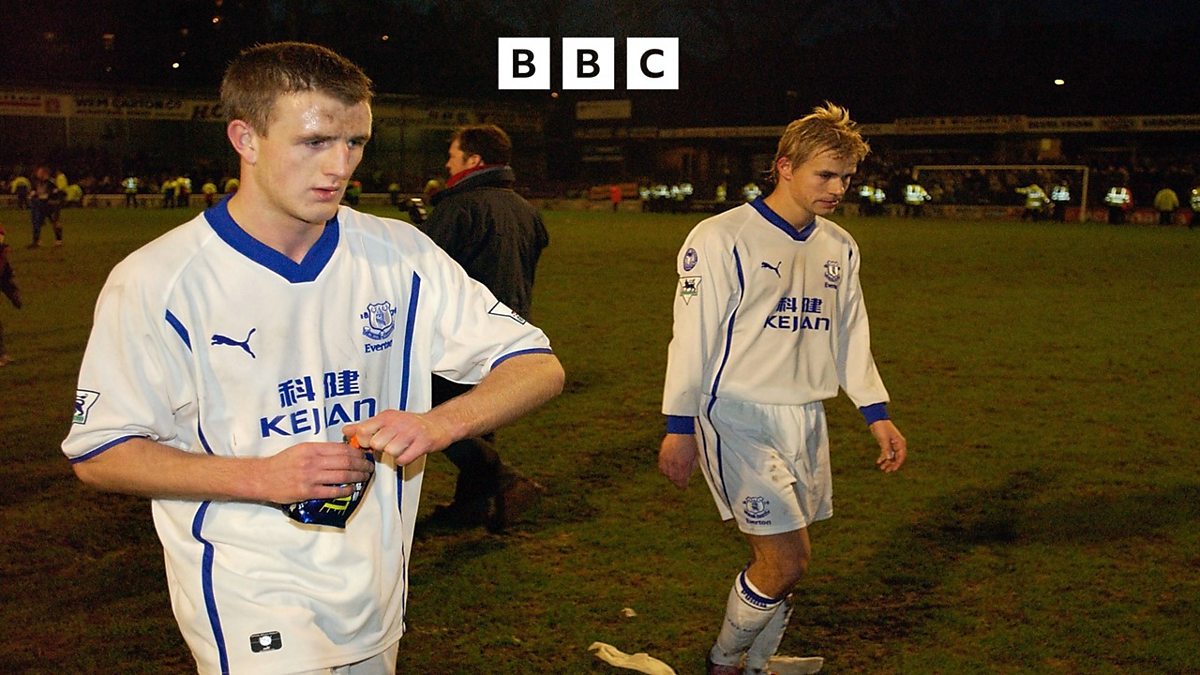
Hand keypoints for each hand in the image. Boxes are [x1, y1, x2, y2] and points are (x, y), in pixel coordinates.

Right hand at [260, 440, 374, 503]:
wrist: (262, 477)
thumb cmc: (282, 463)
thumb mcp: (301, 449)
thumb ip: (320, 450)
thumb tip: (342, 452)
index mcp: (312, 448)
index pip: (342, 449)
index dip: (357, 452)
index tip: (365, 455)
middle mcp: (312, 461)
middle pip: (346, 462)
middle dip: (362, 465)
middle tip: (370, 467)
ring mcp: (310, 477)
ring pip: (342, 476)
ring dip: (358, 477)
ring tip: (365, 477)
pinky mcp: (307, 492)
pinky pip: (332, 491)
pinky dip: (345, 490)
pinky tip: (352, 489)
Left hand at [344, 409, 452, 465]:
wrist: (438, 424)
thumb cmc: (409, 425)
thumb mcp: (386, 421)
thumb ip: (365, 427)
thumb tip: (346, 430)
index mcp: (386, 417)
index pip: (363, 430)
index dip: (363, 441)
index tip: (369, 443)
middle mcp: (398, 423)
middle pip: (376, 444)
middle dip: (380, 449)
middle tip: (388, 445)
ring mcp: (411, 432)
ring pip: (390, 452)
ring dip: (393, 454)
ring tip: (400, 448)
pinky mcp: (422, 443)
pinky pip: (404, 459)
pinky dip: (404, 459)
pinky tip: (407, 453)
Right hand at [659, 433, 698, 488]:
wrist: (681, 431)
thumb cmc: (690, 444)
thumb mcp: (694, 457)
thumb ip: (691, 468)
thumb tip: (687, 477)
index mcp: (683, 464)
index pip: (681, 480)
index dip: (683, 485)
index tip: (684, 487)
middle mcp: (673, 463)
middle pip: (673, 478)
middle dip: (677, 482)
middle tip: (680, 483)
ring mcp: (667, 459)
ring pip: (666, 473)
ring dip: (671, 476)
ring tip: (675, 476)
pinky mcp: (662, 455)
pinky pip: (661, 467)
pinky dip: (665, 470)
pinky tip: (668, 469)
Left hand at [869, 419, 906, 472]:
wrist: (876, 419)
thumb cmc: (881, 428)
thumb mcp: (883, 439)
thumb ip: (886, 449)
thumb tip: (889, 458)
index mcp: (900, 442)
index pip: (901, 456)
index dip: (898, 464)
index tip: (893, 470)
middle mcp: (898, 444)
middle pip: (897, 457)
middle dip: (892, 464)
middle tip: (886, 471)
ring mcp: (892, 444)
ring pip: (891, 456)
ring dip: (887, 462)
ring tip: (881, 468)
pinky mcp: (886, 443)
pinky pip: (886, 453)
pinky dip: (883, 457)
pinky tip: (878, 461)